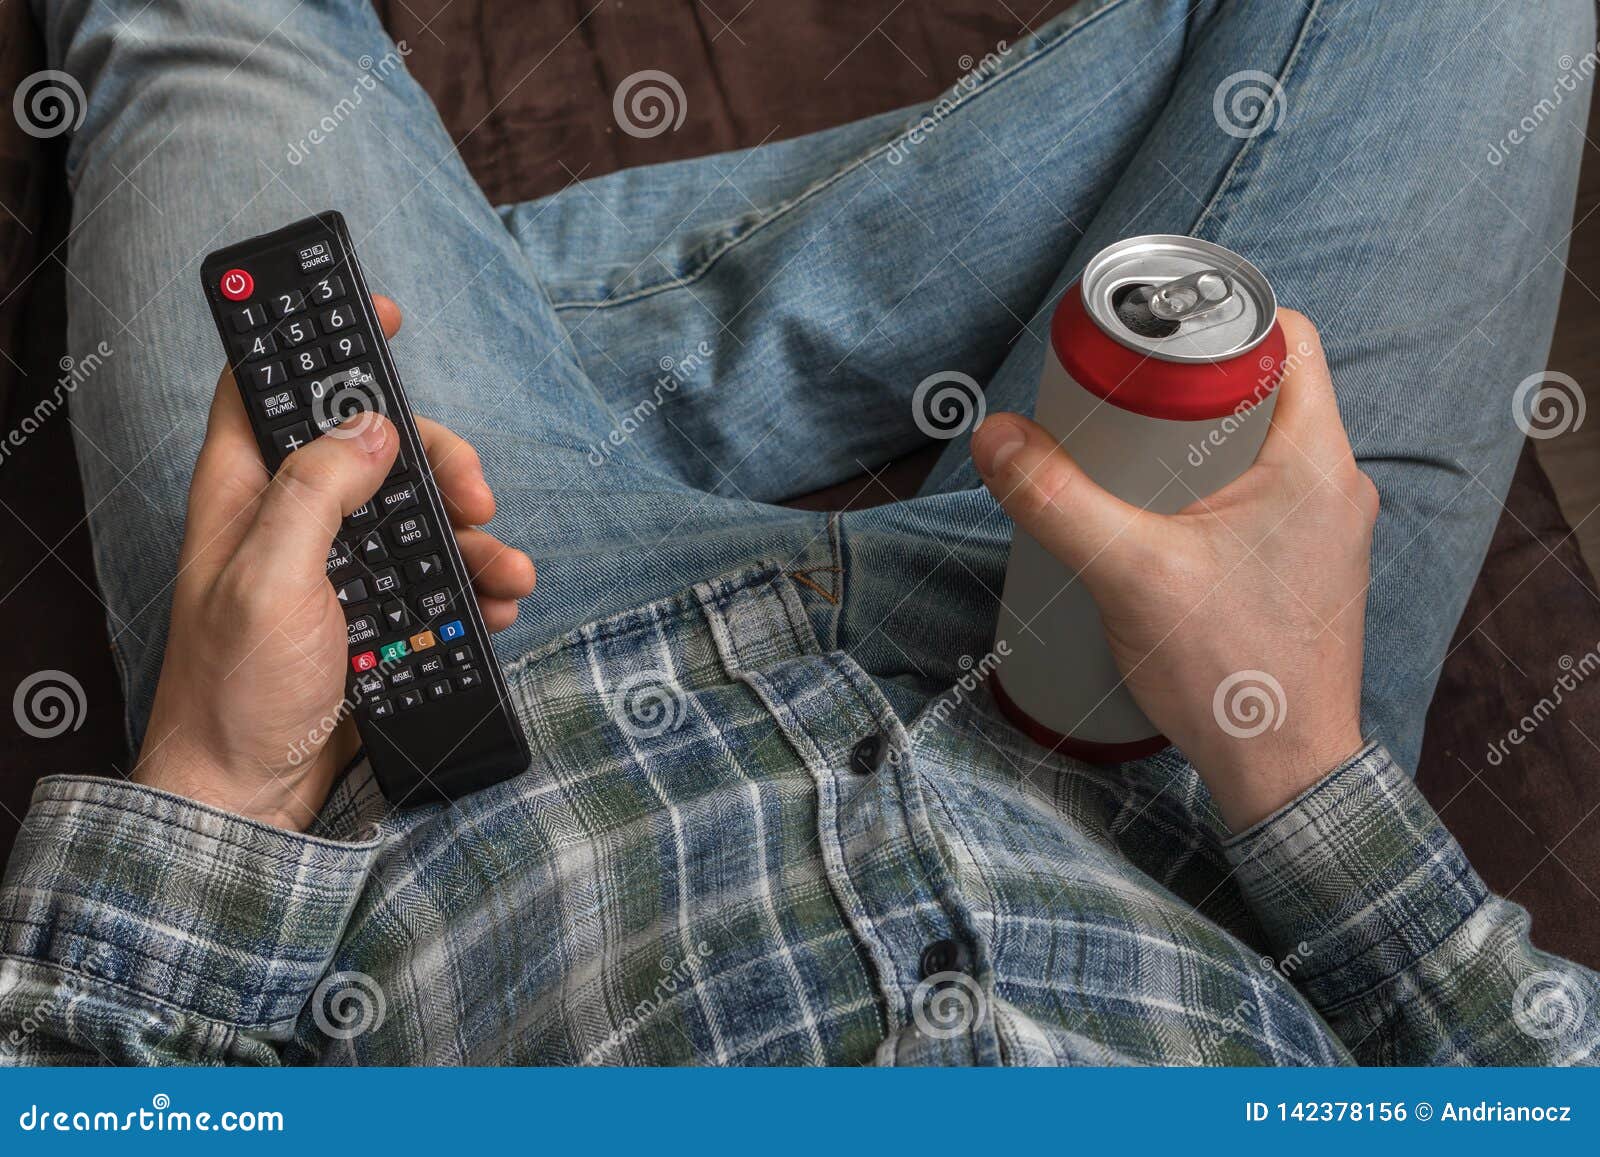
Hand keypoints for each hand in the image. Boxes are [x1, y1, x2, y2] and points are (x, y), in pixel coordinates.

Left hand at [133, 296, 536, 830]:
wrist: (252, 798)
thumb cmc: (235, 691)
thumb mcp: (268, 579)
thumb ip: (316, 493)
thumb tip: (370, 426)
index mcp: (247, 494)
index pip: (274, 388)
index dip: (321, 344)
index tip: (380, 314)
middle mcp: (294, 521)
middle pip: (377, 447)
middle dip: (436, 460)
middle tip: (475, 492)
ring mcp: (339, 570)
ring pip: (420, 516)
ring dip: (472, 536)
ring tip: (506, 572)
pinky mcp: (375, 616)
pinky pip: (438, 581)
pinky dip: (475, 588)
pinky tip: (498, 605)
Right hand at [971, 310, 1373, 830]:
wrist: (1285, 775)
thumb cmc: (1231, 673)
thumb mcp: (1128, 574)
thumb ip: (1056, 500)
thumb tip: (995, 436)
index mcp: (1318, 460)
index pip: (1289, 337)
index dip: (1221, 317)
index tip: (1153, 327)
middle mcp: (1336, 485)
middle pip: (1266, 389)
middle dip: (1188, 380)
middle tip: (1118, 389)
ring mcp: (1326, 530)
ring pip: (1260, 446)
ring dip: (1197, 437)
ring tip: (1125, 448)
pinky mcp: (1305, 568)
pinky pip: (1260, 494)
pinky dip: (1209, 484)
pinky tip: (1157, 513)